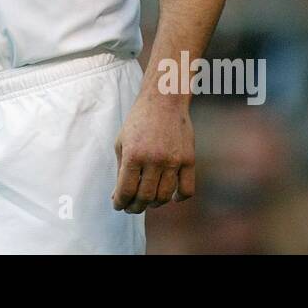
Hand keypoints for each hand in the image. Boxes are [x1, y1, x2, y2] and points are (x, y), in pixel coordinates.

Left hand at [112, 91, 195, 213]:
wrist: (164, 100)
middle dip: (135, 207)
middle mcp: (153, 159)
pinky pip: (187, 189)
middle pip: (145, 197)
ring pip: (164, 196)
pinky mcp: (189, 159)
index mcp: (133, 155)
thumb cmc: (139, 120)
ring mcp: (173, 160)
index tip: (119, 205)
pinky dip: (179, 198)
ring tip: (148, 201)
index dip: (120, 202)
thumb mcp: (122, 141)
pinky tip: (172, 197)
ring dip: (154, 204)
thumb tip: (118, 195)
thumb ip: (120, 168)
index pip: (126, 190)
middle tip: (132, 207)